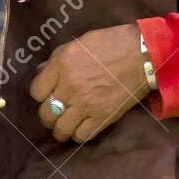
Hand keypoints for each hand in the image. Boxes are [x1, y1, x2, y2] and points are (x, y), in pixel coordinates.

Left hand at [29, 25, 151, 142]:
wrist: (142, 55)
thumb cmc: (111, 43)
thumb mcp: (78, 43)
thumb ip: (57, 59)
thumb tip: (42, 72)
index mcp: (62, 65)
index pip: (36, 92)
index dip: (40, 94)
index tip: (48, 94)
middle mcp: (70, 87)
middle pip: (46, 113)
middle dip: (47, 114)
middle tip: (55, 112)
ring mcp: (86, 104)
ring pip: (61, 129)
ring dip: (60, 128)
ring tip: (65, 125)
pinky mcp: (103, 117)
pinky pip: (81, 135)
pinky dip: (78, 134)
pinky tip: (80, 127)